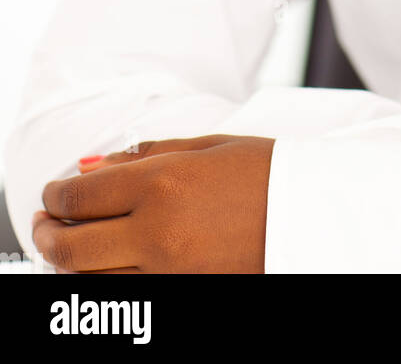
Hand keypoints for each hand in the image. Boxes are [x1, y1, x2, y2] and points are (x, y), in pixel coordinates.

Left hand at [32, 135, 274, 273]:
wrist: (313, 215)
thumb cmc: (265, 172)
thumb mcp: (205, 147)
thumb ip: (144, 155)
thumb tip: (93, 164)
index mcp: (163, 183)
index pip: (80, 196)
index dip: (56, 193)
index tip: (54, 191)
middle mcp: (158, 232)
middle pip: (72, 246)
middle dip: (48, 232)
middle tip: (44, 221)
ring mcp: (169, 273)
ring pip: (91, 280)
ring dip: (70, 261)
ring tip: (68, 243)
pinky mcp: (182, 295)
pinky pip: (126, 295)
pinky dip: (105, 281)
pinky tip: (105, 264)